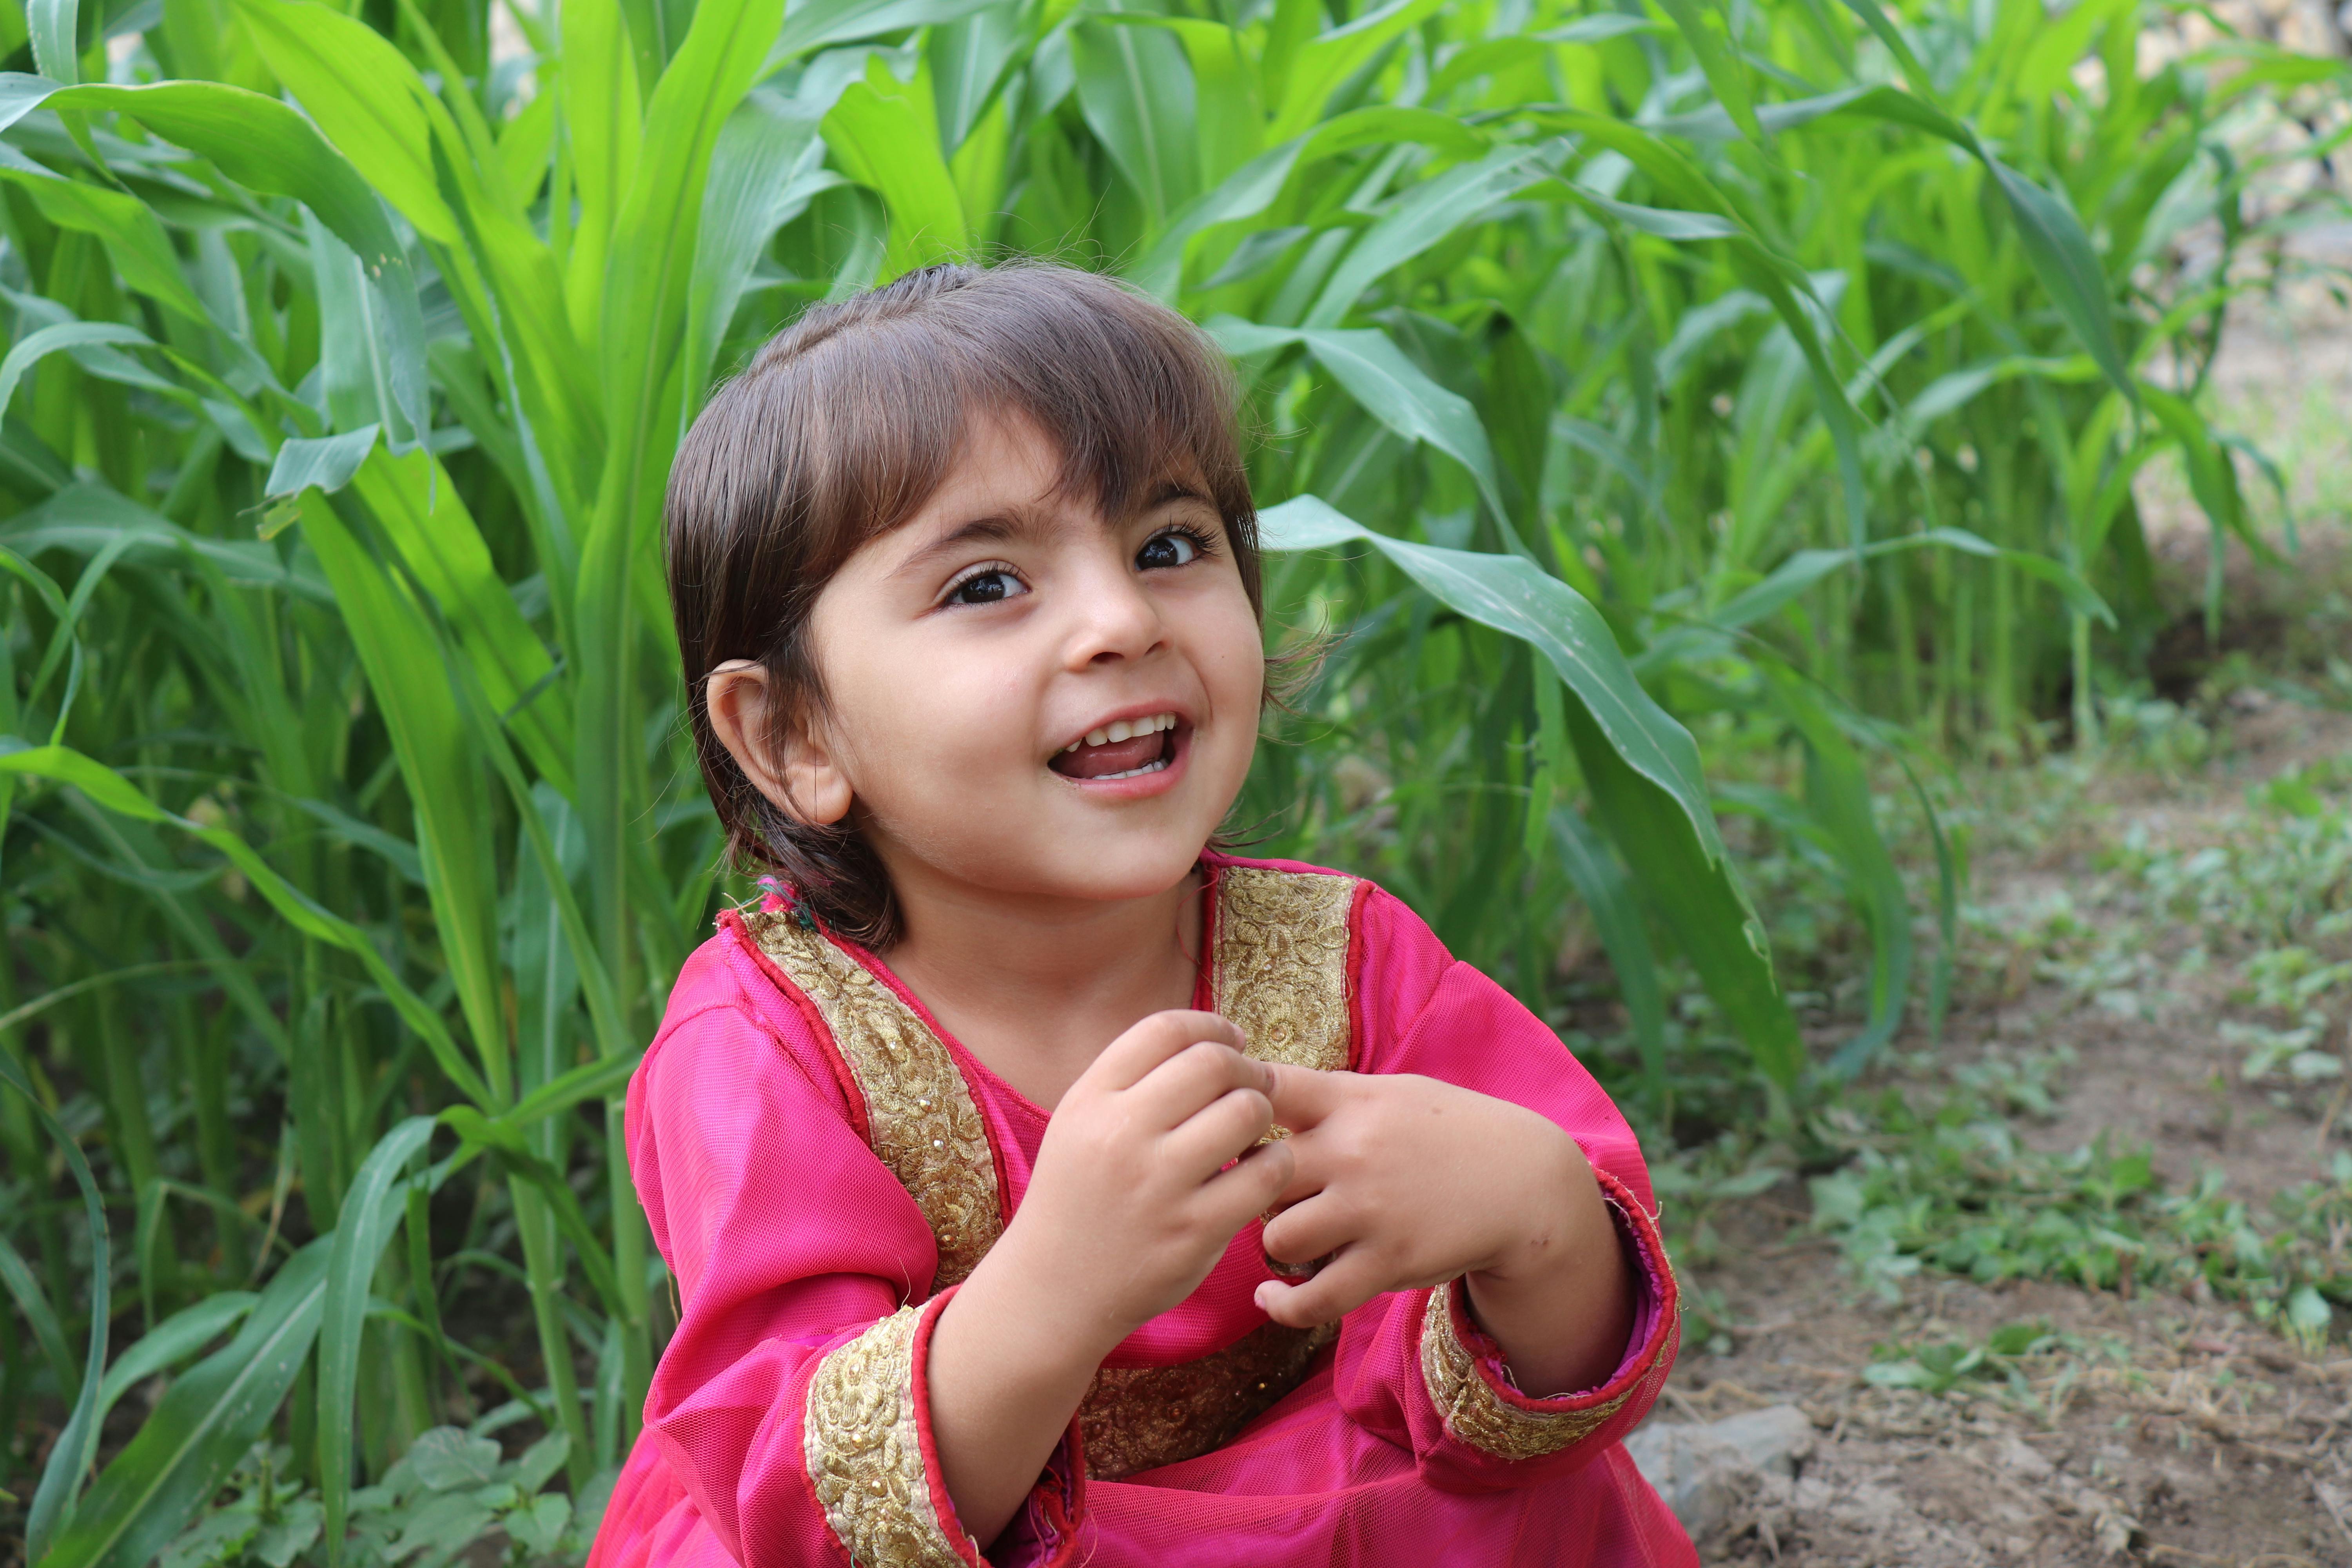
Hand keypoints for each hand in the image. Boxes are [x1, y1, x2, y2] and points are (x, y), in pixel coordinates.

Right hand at [929, 1011, 1293, 1545]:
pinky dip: (1274, 1163)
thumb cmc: (1078, 1199)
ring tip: (1253, 1129)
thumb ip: (1131, 1080)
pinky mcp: (1193, 1233)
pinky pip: (1264, 1174)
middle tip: (1253, 1084)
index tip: (1231, 1041)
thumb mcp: (1079, 1125)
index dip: (1212, 1025)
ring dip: (1262, 1111)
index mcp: (1089, 1102)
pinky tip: (1259, 1171)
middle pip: (1213, 1062)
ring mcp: (1158, 1186)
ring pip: (1246, 1110)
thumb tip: (1215, 1039)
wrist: (1051, 1292)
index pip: (1164, 1029)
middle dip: (1246, 1067)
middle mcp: (1120, 1136)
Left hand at [1253, 1068, 1629, 1394]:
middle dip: (1247, 1189)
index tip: (1221, 1125)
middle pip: (1254, 1172)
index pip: (1263, 1087)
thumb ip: (1324, 1097)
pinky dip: (1282, 1306)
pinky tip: (1273, 1300)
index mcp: (1349, 1098)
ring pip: (1275, 1237)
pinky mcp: (1388, 1262)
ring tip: (1289, 1241)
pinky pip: (1312, 1298)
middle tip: (1259, 1198)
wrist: (1521, 1182)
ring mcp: (1370, 1209)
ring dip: (1272, 1245)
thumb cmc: (1443, 1132)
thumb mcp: (1388, 1092)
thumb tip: (1251, 1093)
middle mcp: (1353, 1150)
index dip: (1227, 1105)